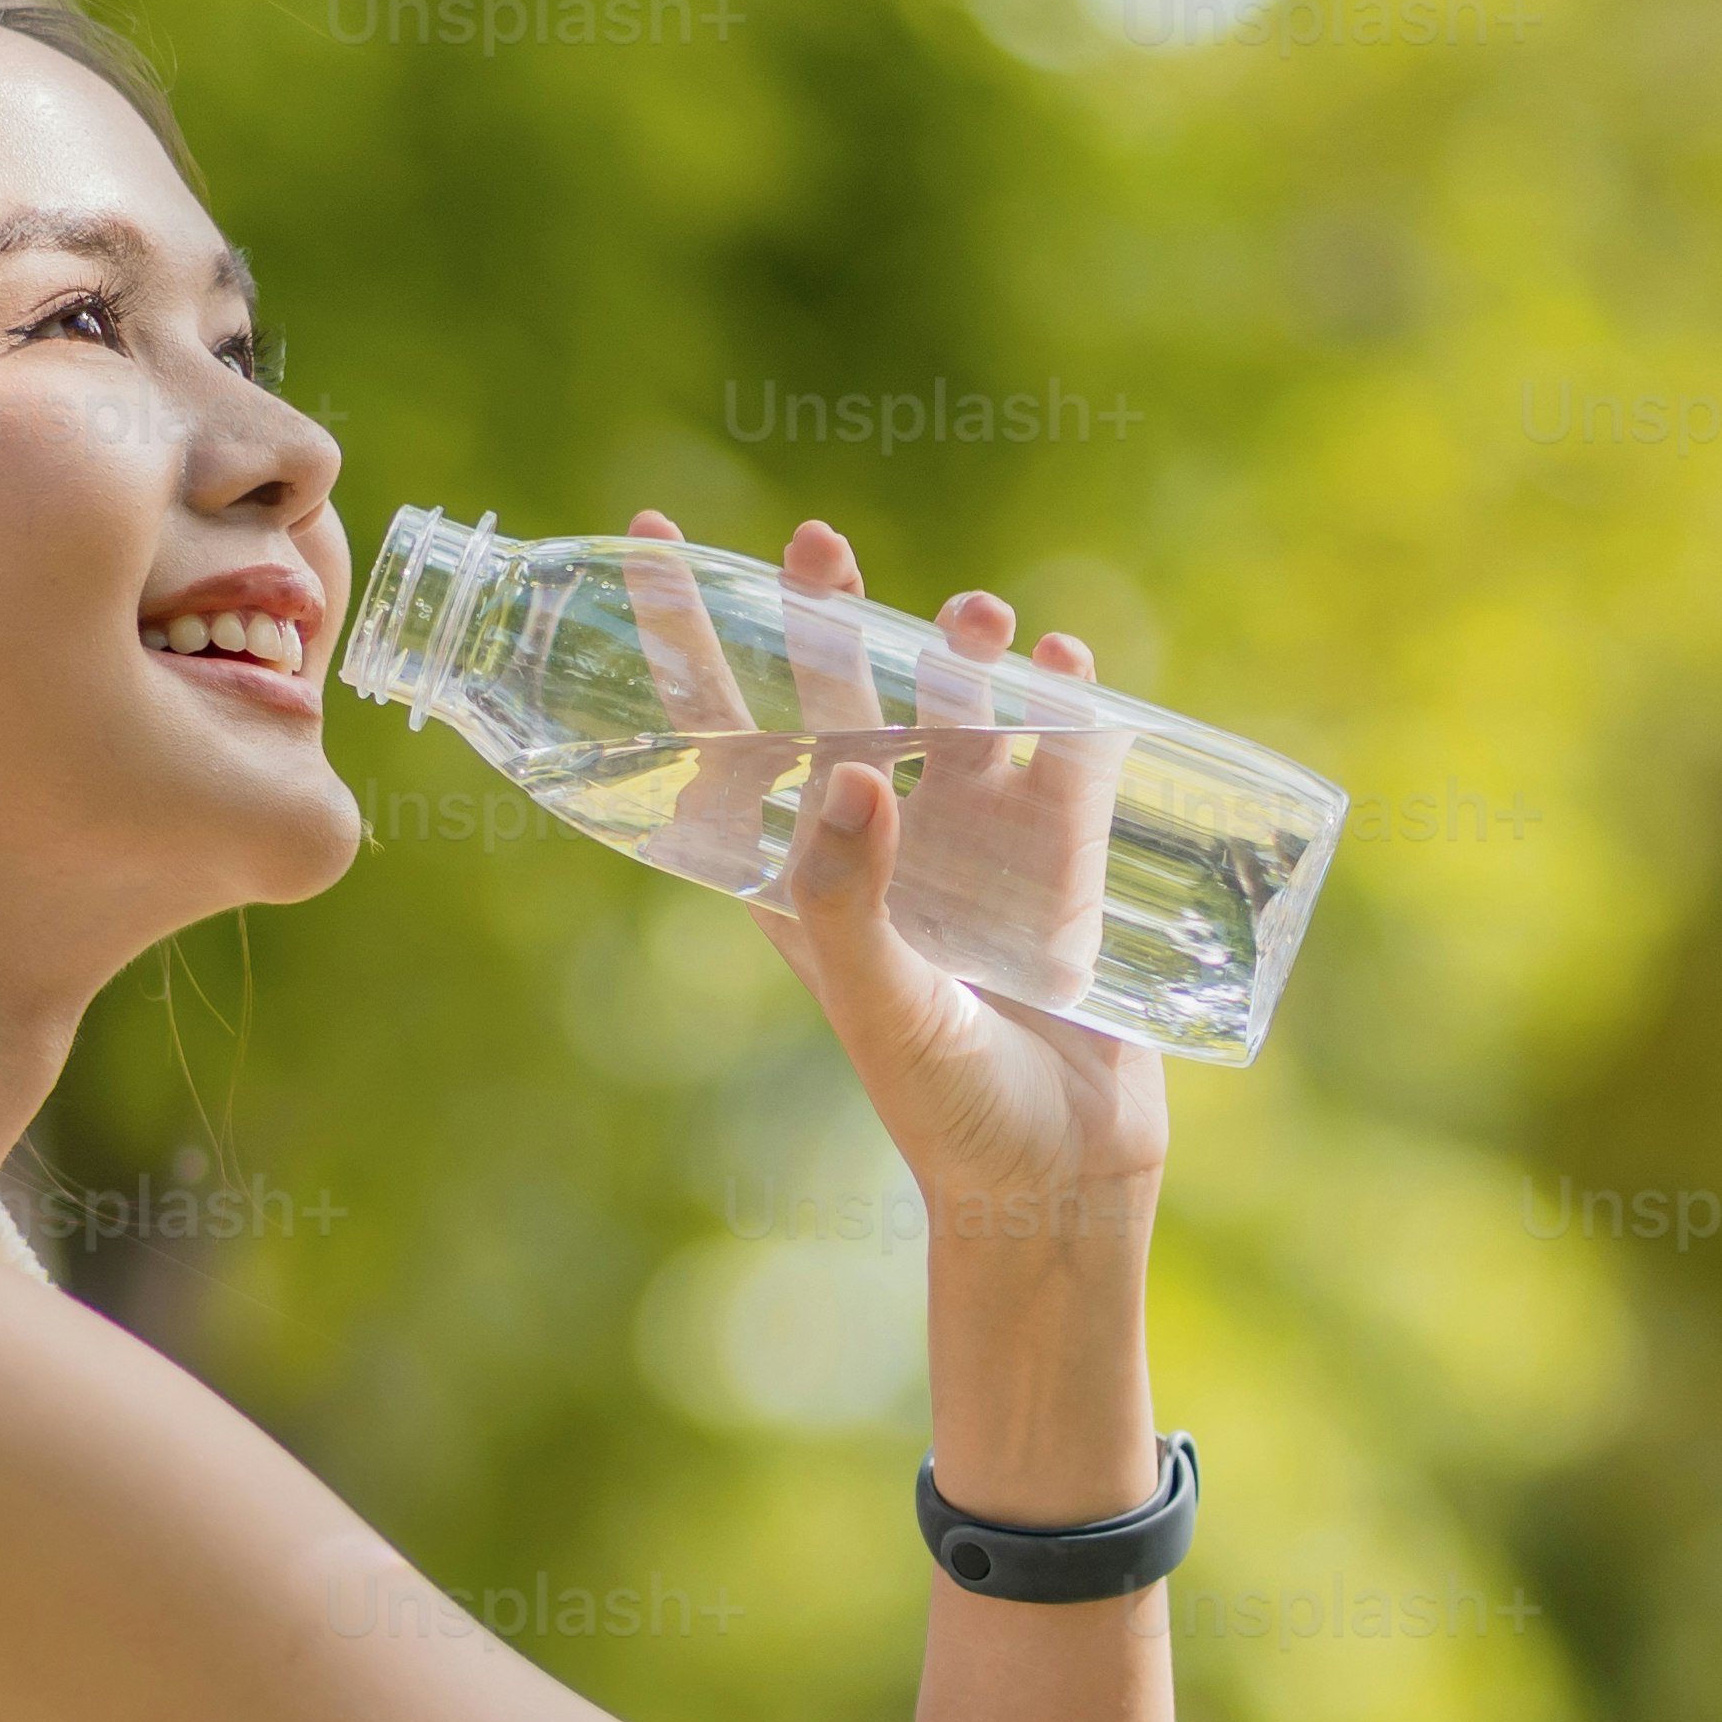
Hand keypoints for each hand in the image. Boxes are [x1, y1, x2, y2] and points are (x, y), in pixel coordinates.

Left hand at [618, 511, 1164, 1257]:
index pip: (724, 737)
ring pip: (955, 713)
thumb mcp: (879, 1005)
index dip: (685, 642)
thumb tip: (850, 772)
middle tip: (818, 547)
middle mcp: (879, 844)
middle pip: (836, 700)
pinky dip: (1064, 705)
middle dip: (827, 620)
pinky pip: (1060, 757)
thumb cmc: (945, 1108)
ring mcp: (973, 845)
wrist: (1059, 1178)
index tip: (654, 543)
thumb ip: (850, 897)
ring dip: (961, 657)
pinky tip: (1066, 663)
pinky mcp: (1059, 862)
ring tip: (980, 618)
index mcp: (799, 877)